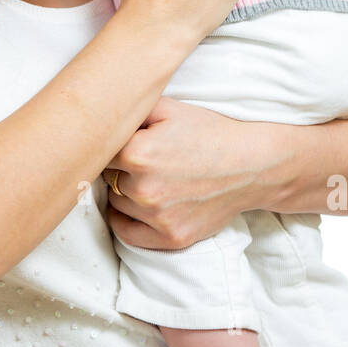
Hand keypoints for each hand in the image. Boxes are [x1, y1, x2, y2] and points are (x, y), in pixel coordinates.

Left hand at [102, 97, 284, 248]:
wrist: (252, 165)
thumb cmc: (209, 132)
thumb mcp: (168, 108)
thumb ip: (128, 109)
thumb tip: (95, 114)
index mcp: (138, 153)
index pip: (99, 152)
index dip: (109, 146)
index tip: (121, 143)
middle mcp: (144, 189)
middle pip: (106, 179)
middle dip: (118, 168)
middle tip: (140, 160)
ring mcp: (158, 217)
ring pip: (116, 204)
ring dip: (124, 193)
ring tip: (151, 179)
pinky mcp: (170, 238)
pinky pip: (126, 234)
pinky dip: (127, 220)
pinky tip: (139, 205)